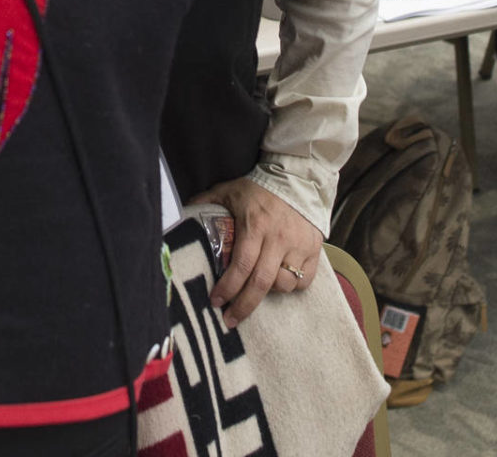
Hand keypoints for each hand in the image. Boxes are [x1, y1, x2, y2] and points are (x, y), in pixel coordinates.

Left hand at [189, 178, 323, 326]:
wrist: (297, 177)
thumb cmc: (258, 188)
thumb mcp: (228, 191)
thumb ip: (205, 203)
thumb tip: (182, 216)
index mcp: (255, 226)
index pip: (241, 266)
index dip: (227, 288)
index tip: (215, 302)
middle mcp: (278, 238)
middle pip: (261, 283)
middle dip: (244, 306)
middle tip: (230, 320)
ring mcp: (299, 245)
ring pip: (285, 284)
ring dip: (268, 293)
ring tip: (255, 292)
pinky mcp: (314, 249)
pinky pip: (305, 280)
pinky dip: (293, 286)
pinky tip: (280, 282)